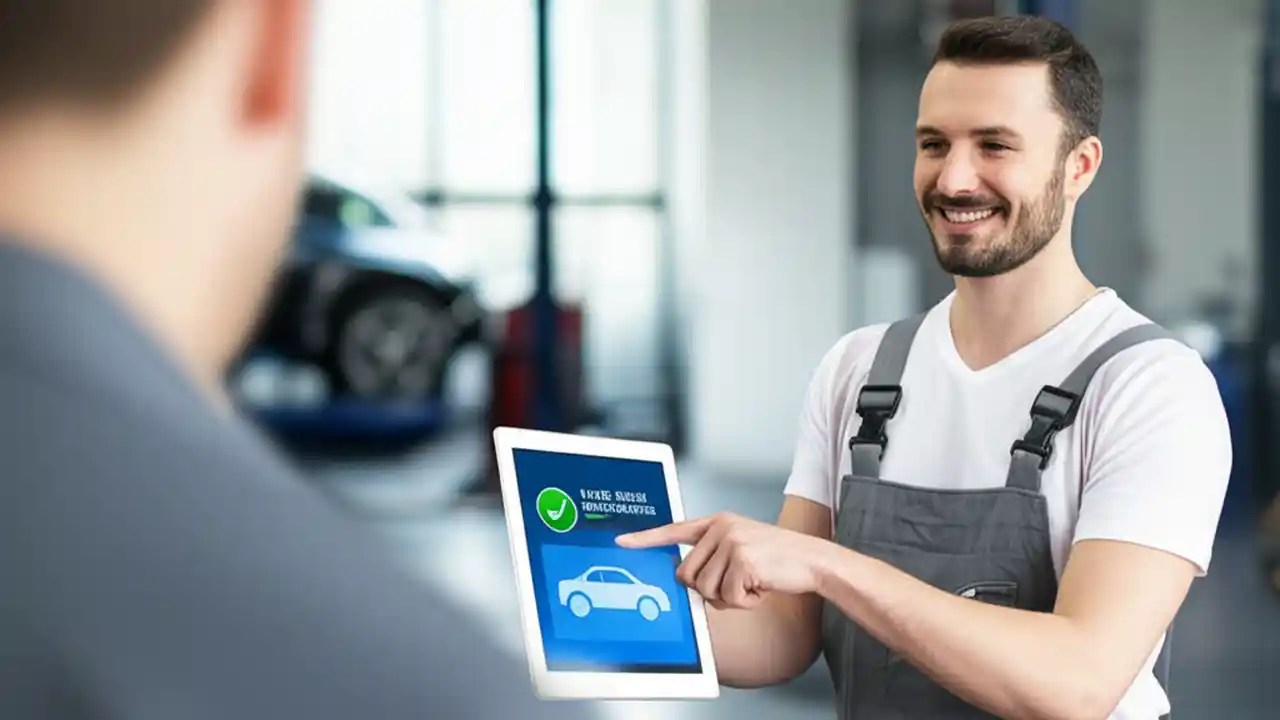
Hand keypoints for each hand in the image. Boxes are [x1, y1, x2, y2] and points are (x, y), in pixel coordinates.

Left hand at [615, 512, 827, 608]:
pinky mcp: (743, 560)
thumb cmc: (777, 559)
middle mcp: (721, 528)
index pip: (675, 530)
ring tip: (753, 582)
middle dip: (710, 590)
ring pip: (706, 590)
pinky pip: (728, 598)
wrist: (813, 560)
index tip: (622, 541)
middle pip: (688, 574)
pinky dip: (746, 602)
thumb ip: (714, 558)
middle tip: (738, 584)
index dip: (646, 538)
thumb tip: (688, 582)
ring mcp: (731, 542)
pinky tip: (762, 587)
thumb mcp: (742, 548)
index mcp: (718, 522)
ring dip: (730, 597)